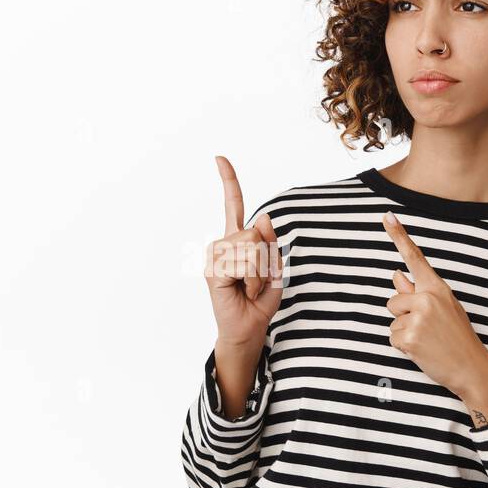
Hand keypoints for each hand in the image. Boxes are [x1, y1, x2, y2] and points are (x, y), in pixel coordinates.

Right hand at [204, 155, 283, 352]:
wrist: (249, 328)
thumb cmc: (260, 300)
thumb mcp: (275, 266)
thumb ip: (270, 242)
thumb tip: (264, 216)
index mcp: (236, 240)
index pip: (232, 205)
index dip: (228, 181)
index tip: (219, 158)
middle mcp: (221, 244)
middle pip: (255, 231)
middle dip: (267, 258)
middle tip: (258, 280)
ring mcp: (214, 256)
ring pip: (252, 245)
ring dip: (261, 272)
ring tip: (250, 287)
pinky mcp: (212, 270)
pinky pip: (246, 262)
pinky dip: (254, 280)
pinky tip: (244, 291)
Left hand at [381, 210, 487, 398]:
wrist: (471, 367)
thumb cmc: (458, 338)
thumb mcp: (444, 309)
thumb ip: (419, 292)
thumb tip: (396, 275)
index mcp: (437, 288)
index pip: (415, 258)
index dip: (399, 236)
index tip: (387, 216)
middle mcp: (427, 298)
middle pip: (393, 300)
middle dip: (403, 315)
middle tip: (427, 329)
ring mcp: (418, 317)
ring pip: (392, 321)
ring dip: (403, 333)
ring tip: (427, 341)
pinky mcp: (408, 337)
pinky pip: (392, 338)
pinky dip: (403, 347)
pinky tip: (422, 351)